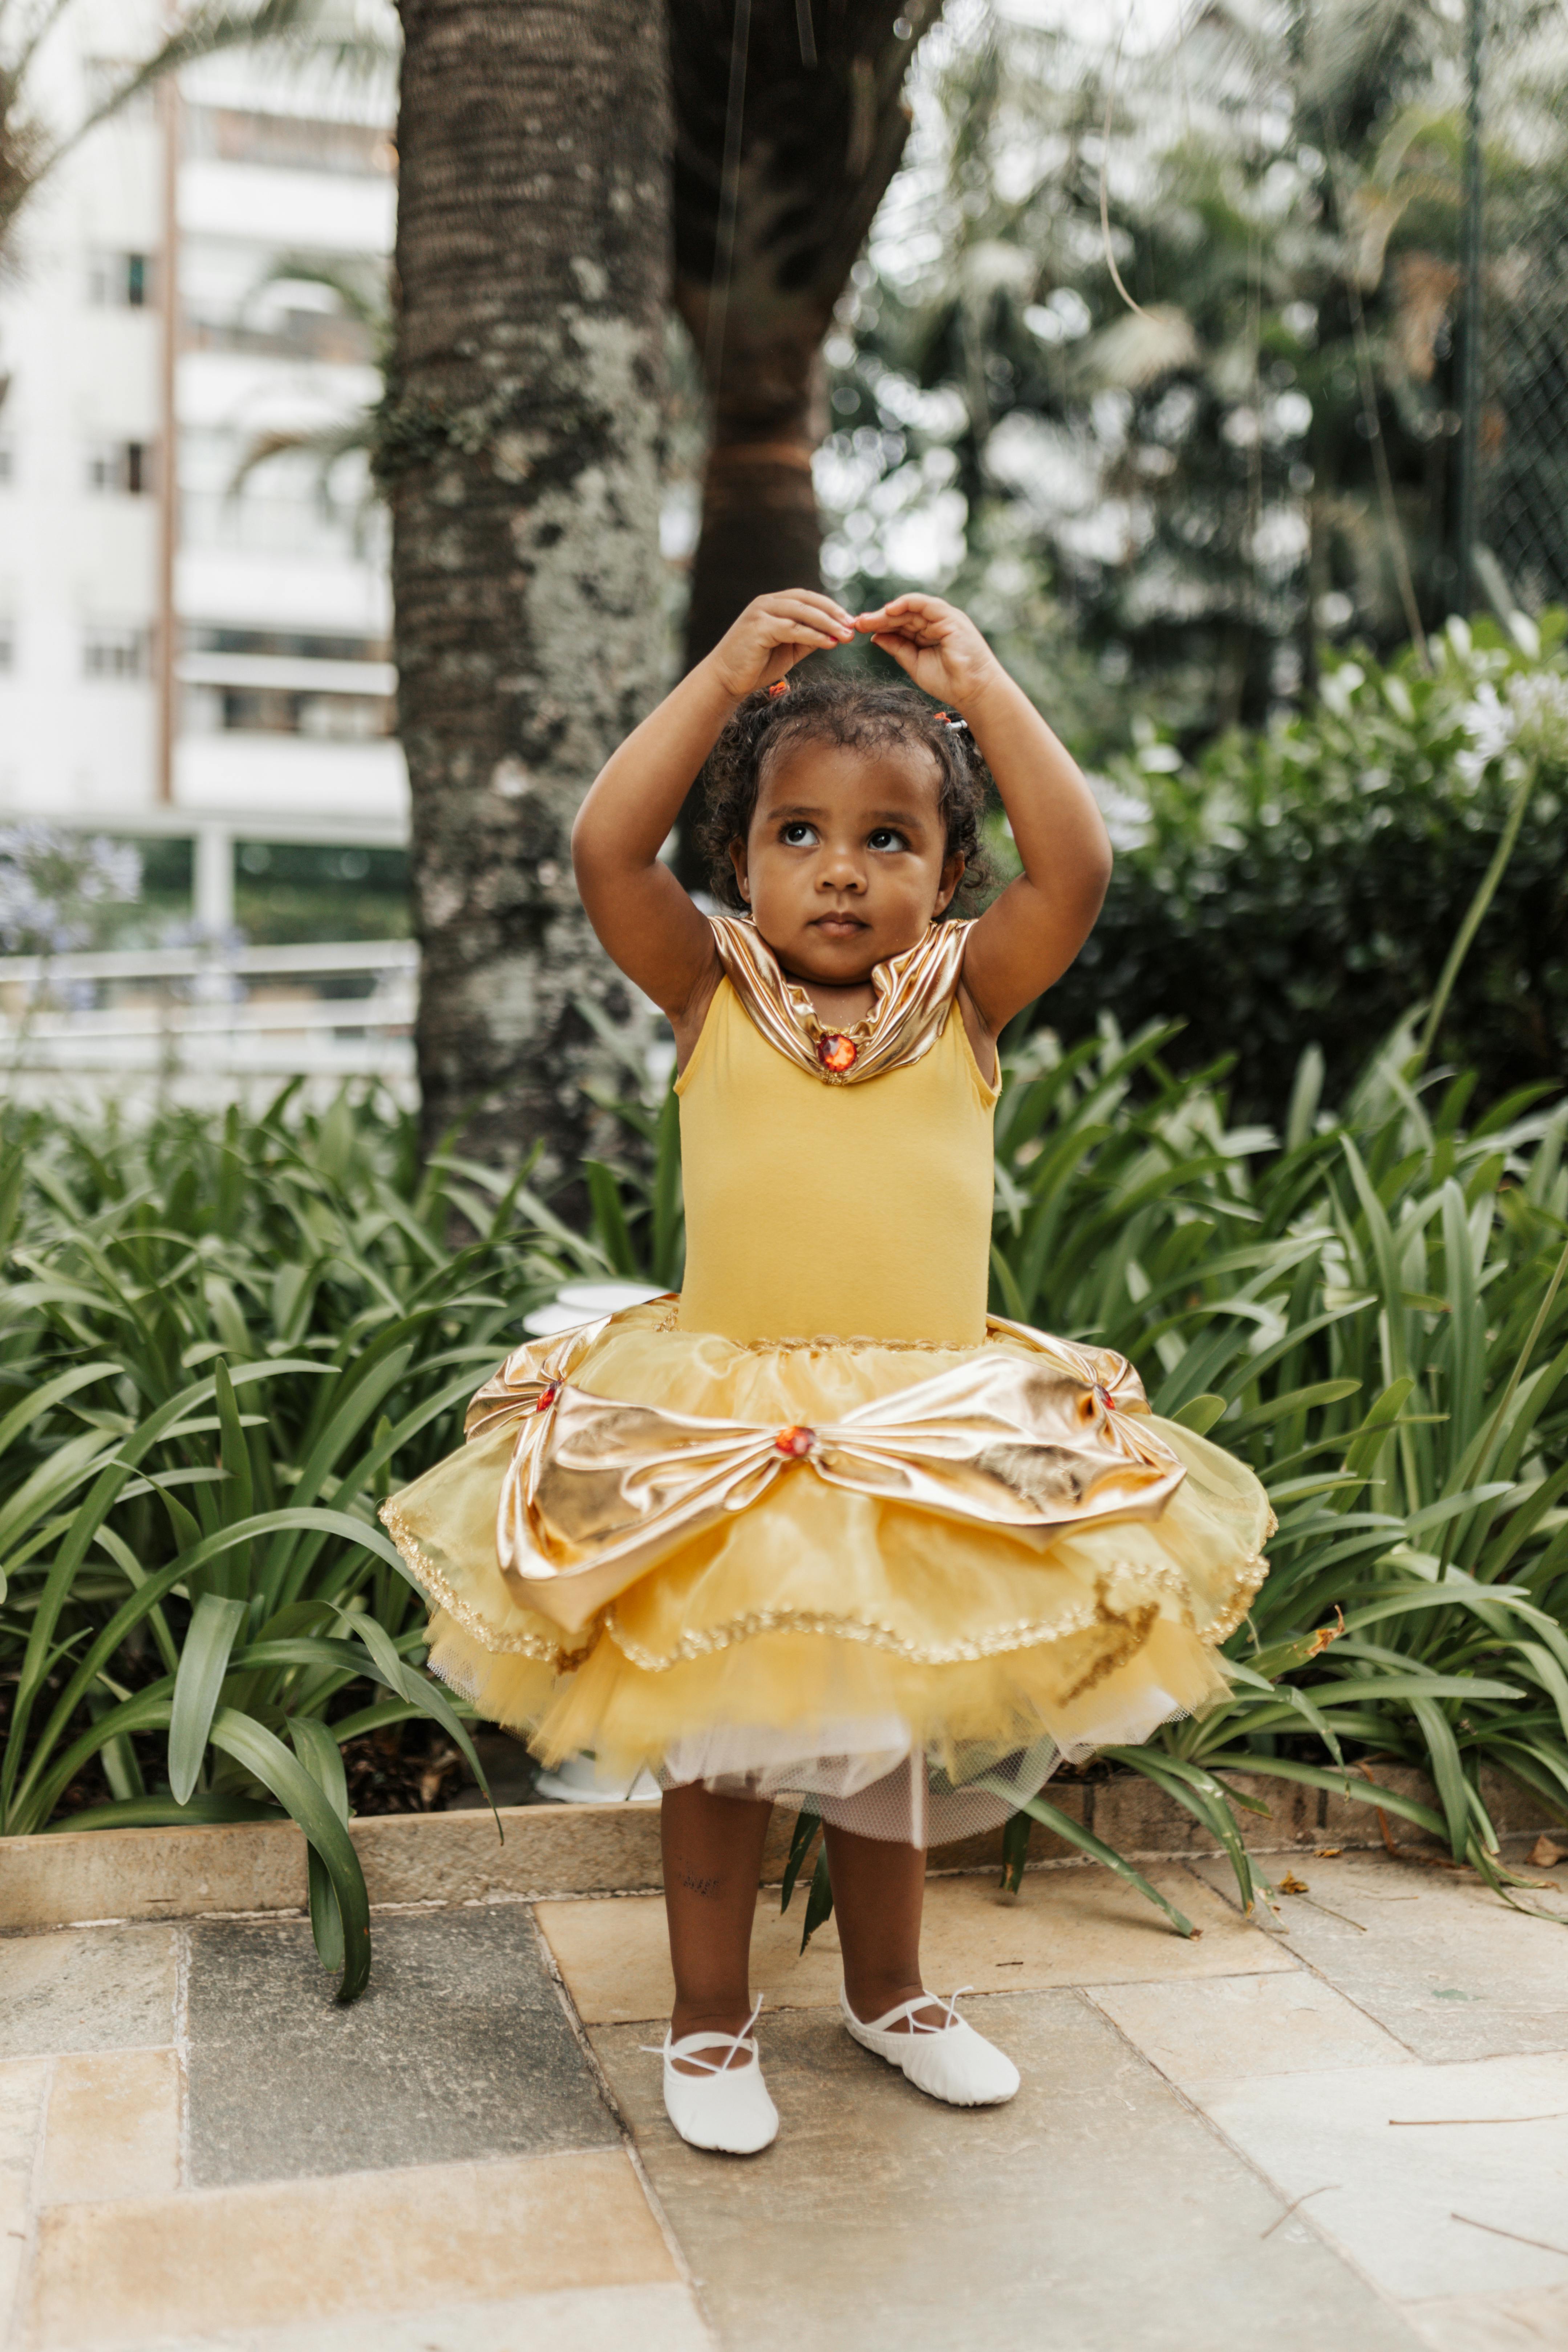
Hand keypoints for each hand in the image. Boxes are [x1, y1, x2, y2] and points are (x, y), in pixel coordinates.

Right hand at [707, 590, 856, 699]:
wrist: (725, 680)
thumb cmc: (755, 665)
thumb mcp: (788, 649)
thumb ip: (807, 638)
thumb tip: (834, 634)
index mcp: (773, 604)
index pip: (808, 598)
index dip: (831, 607)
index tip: (851, 620)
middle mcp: (766, 603)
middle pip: (807, 601)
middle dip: (833, 613)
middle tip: (854, 626)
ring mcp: (761, 613)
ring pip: (802, 613)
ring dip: (827, 624)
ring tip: (846, 636)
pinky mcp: (758, 628)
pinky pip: (792, 629)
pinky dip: (813, 635)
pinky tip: (829, 643)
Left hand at [854, 595, 1005, 710]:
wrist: (972, 691)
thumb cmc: (948, 681)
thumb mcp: (914, 664)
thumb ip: (898, 648)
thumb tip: (876, 637)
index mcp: (928, 634)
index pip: (900, 624)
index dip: (880, 624)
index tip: (860, 629)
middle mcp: (935, 623)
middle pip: (903, 615)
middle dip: (879, 618)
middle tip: (857, 623)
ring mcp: (943, 619)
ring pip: (911, 608)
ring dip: (888, 613)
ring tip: (867, 619)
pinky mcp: (950, 618)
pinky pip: (925, 604)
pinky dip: (907, 603)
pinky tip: (889, 610)